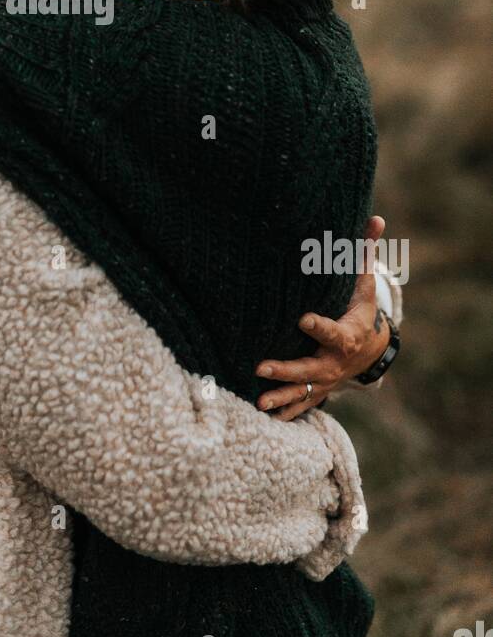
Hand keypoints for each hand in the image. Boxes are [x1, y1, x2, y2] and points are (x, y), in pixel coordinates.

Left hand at [255, 216, 389, 420]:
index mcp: (344, 334)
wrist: (369, 351)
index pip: (330, 330)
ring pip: (302, 391)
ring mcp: (325, 380)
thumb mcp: (365, 286)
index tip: (301, 318)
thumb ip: (363, 254)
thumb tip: (376, 219)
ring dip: (280, 397)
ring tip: (259, 402)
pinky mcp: (317, 390)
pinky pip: (301, 405)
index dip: (318, 325)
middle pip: (309, 367)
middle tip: (261, 366)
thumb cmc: (360, 312)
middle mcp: (333, 362)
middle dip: (286, 369)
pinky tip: (264, 417)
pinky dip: (285, 413)